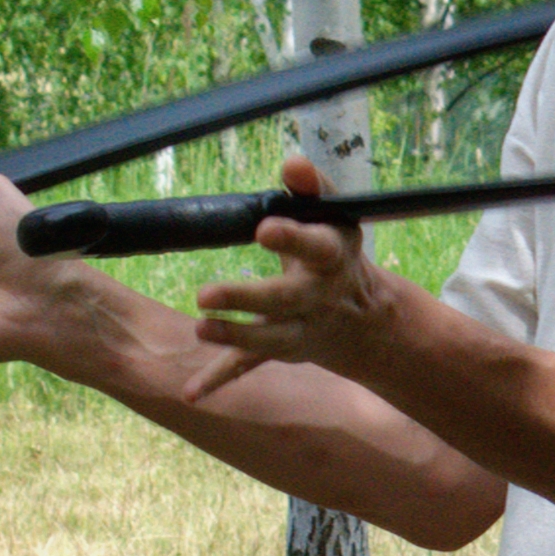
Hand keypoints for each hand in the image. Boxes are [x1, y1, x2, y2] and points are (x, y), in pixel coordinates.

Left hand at [188, 157, 402, 375]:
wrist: (363, 315)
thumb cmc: (336, 251)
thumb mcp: (334, 217)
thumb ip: (311, 189)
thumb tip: (291, 162)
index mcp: (331, 258)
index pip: (315, 246)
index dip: (291, 238)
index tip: (263, 229)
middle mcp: (317, 298)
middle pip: (283, 300)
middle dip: (246, 299)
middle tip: (205, 294)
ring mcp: (300, 329)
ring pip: (268, 339)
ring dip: (234, 337)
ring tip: (200, 328)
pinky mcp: (282, 350)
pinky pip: (250, 366)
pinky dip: (220, 380)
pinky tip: (191, 393)